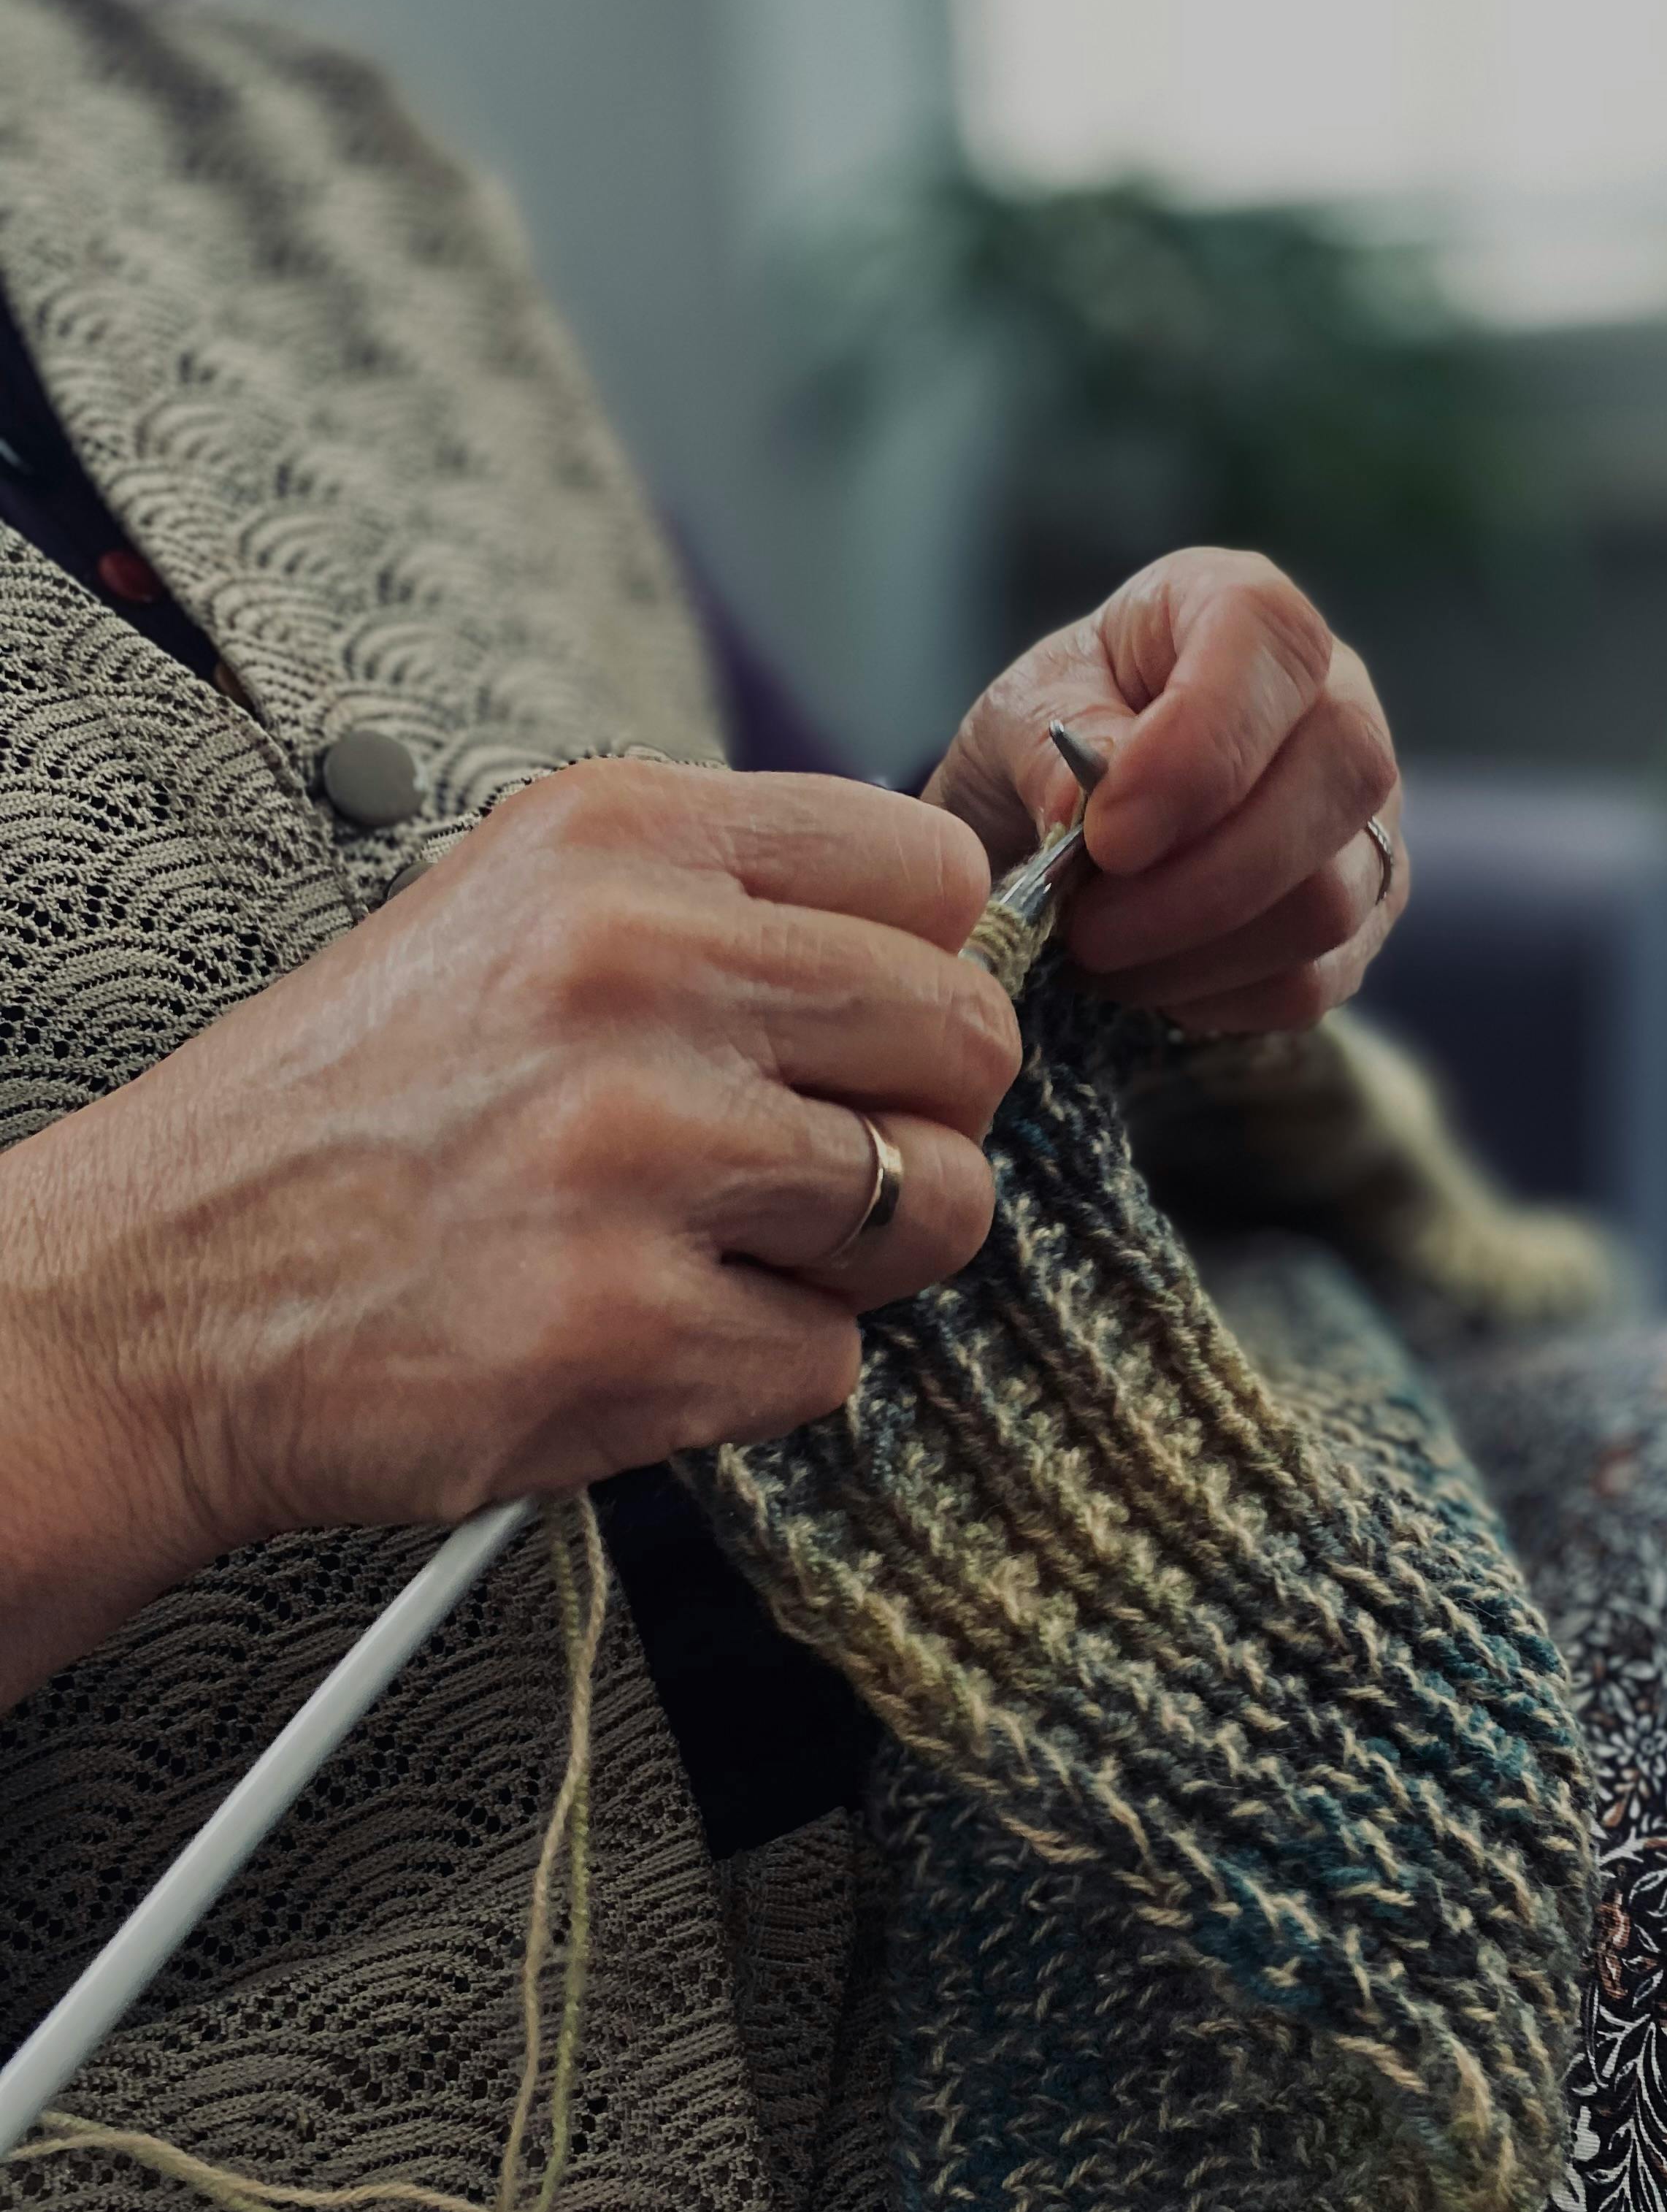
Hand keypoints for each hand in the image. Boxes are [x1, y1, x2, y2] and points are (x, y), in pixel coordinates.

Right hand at [0, 763, 1019, 1701]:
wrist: (155, 1298)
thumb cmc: (352, 1113)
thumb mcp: (519, 916)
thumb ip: (721, 912)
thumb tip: (936, 953)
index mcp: (615, 842)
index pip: (932, 870)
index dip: (927, 965)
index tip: (875, 1023)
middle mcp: (635, 972)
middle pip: (966, 1038)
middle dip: (926, 1118)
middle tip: (828, 1160)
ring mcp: (636, 1156)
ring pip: (933, 1204)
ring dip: (859, 1258)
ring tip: (725, 1252)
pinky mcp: (627, 1329)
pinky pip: (831, 1358)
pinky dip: (758, 1369)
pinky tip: (641, 1332)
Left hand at [926, 547, 1402, 1032]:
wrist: (1078, 828)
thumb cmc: (1055, 741)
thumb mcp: (1021, 713)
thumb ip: (1047, 740)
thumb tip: (1083, 803)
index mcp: (1247, 612)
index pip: (1272, 644)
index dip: (1201, 745)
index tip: (1108, 833)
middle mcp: (1339, 700)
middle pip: (1340, 779)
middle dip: (1200, 880)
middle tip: (1084, 925)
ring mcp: (1369, 818)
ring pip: (1330, 900)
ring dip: (1193, 952)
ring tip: (1097, 952)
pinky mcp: (1364, 917)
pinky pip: (1311, 981)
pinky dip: (1212, 998)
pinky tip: (1146, 976)